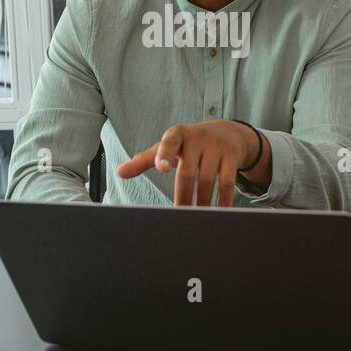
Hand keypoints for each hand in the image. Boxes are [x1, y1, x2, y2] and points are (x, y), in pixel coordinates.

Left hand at [115, 120, 257, 206]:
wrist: (226, 131)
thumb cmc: (189, 143)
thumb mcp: (168, 146)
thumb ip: (145, 160)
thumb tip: (119, 172)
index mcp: (176, 134)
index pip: (168, 143)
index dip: (165, 155)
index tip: (162, 168)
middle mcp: (197, 137)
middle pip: (187, 172)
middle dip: (183, 197)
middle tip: (178, 216)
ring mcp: (216, 144)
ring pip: (207, 180)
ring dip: (202, 203)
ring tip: (197, 220)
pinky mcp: (232, 154)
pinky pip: (227, 182)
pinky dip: (223, 201)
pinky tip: (219, 213)